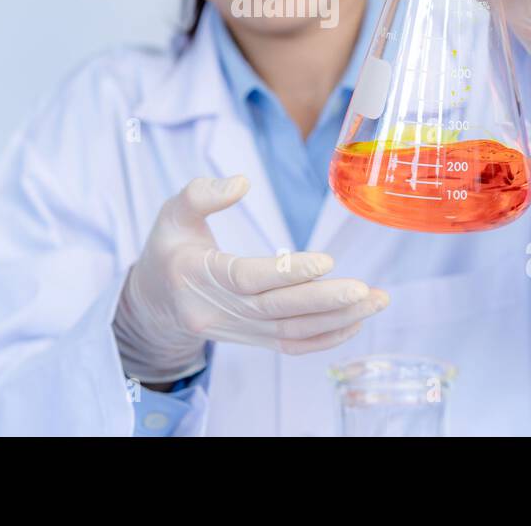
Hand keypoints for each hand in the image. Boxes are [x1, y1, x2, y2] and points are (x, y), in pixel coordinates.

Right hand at [112, 175, 388, 383]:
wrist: (154, 303)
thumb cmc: (169, 247)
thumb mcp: (172, 212)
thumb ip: (203, 194)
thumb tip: (242, 183)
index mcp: (195, 276)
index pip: (246, 278)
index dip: (287, 272)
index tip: (326, 260)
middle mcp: (216, 311)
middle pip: (276, 311)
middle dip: (324, 302)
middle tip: (365, 289)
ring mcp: (235, 331)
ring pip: (290, 332)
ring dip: (336, 320)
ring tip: (377, 301)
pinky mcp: (252, 340)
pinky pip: (291, 346)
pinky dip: (326, 338)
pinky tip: (356, 321)